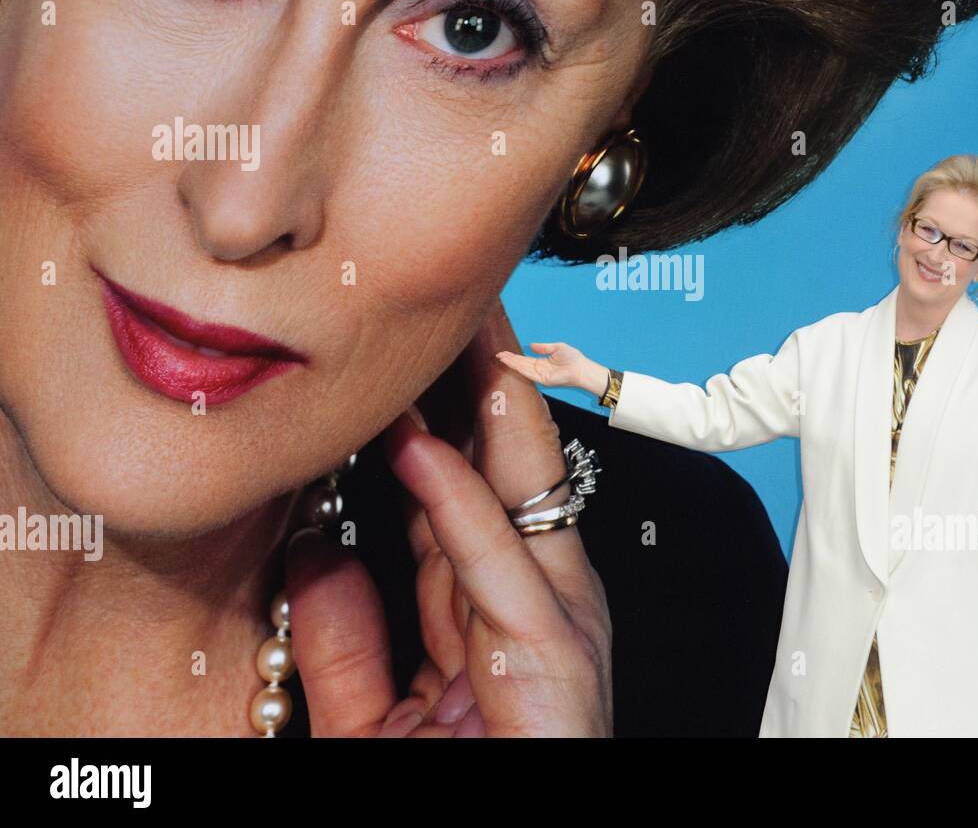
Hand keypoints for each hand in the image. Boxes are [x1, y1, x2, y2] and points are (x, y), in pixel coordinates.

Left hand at [285, 298, 612, 736]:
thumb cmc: (452, 786)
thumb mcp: (375, 714)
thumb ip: (351, 636)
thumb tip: (318, 551)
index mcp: (503, 608)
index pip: (472, 487)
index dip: (444, 413)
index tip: (413, 349)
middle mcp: (542, 601)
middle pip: (511, 465)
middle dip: (486, 380)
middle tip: (458, 298)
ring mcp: (559, 625)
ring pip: (518, 491)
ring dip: (481, 406)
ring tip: (452, 328)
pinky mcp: (557, 660)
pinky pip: (496, 566)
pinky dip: (457, 502)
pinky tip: (421, 444)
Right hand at [495, 341, 607, 396]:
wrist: (581, 368)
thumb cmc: (572, 358)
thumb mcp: (556, 347)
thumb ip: (543, 347)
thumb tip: (531, 345)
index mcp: (542, 362)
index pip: (525, 360)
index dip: (514, 356)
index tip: (504, 352)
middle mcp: (539, 370)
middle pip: (521, 364)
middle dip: (509, 360)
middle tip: (498, 355)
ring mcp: (540, 375)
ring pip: (522, 368)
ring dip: (511, 363)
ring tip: (501, 357)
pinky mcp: (542, 380)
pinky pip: (528, 372)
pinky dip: (518, 367)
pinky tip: (511, 363)